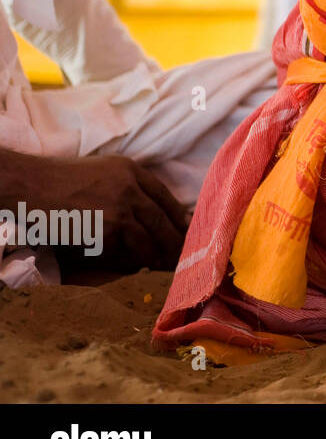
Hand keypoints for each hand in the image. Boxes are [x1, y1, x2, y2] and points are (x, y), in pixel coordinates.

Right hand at [0, 149, 189, 272]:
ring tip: (161, 268)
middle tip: (182, 259)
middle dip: (175, 244)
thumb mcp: (100, 171)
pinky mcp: (109, 230)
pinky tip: (134, 268)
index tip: (185, 232)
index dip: (178, 219)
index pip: (166, 198)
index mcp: (131, 170)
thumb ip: (126, 186)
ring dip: (155, 257)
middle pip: (165, 222)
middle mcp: (132, 187)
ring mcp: (122, 209)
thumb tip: (150, 212)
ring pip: (150, 241)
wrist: (27, 185)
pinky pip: (126, 252)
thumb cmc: (56, 182)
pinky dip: (130, 262)